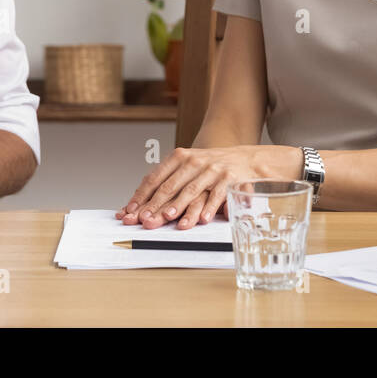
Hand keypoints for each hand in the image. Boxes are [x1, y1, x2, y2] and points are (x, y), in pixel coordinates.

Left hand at [114, 145, 300, 228]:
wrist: (245, 158)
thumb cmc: (211, 167)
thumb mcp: (188, 167)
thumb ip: (168, 183)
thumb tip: (142, 205)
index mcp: (179, 157)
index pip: (155, 178)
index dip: (141, 196)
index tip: (130, 212)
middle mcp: (194, 161)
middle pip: (170, 186)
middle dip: (156, 205)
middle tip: (145, 220)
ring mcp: (212, 169)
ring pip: (191, 191)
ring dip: (179, 206)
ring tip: (170, 218)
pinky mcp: (229, 179)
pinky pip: (217, 195)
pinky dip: (209, 207)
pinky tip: (202, 219)